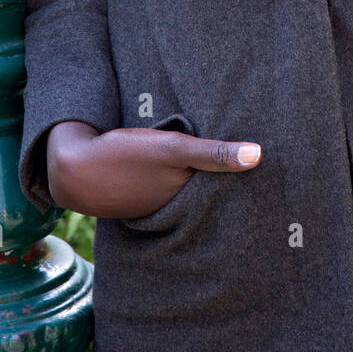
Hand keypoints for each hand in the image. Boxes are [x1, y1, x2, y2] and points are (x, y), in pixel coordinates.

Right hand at [45, 121, 261, 217]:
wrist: (72, 166)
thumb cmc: (125, 156)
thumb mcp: (172, 149)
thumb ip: (213, 153)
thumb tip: (259, 155)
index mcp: (187, 195)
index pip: (228, 190)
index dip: (250, 181)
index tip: (281, 170)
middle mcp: (176, 202)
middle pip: (213, 191)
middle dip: (234, 182)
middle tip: (269, 165)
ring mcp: (160, 200)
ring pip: (194, 188)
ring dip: (210, 178)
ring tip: (239, 163)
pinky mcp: (145, 194)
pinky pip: (175, 186)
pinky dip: (186, 178)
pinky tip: (193, 167)